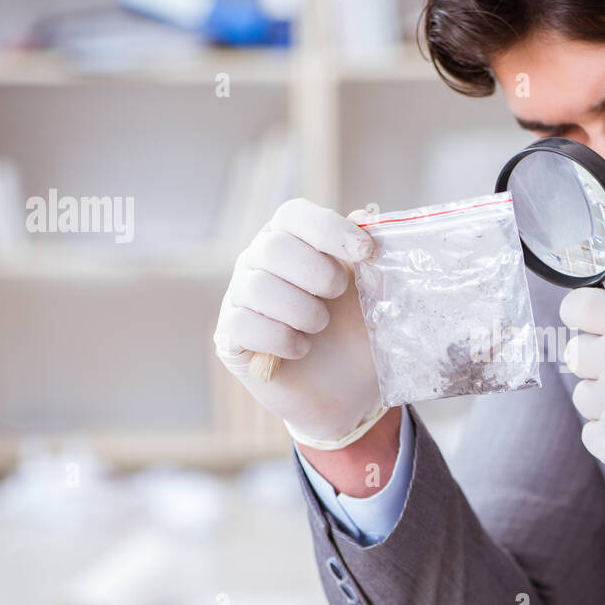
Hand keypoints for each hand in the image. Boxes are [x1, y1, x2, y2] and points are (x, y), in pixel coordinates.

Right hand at [213, 198, 386, 448]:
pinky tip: (301, 348)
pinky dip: (280, 338)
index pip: (294, 215)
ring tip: (320, 326)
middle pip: (274, 247)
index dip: (329, 229)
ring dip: (301, 310)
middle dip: (317, 273)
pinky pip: (243, 325)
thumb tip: (368, 217)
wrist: (345, 389)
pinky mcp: (230, 337)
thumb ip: (372, 259)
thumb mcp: (374, 295)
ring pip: (257, 287)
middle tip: (337, 294)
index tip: (366, 252)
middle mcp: (257, 261)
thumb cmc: (355, 332)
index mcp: (292, 240)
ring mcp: (238, 297)